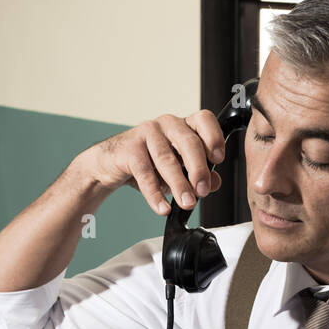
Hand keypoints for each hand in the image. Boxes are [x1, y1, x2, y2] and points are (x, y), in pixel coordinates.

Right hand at [82, 110, 225, 216]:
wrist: (111, 164)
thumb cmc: (149, 163)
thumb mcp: (178, 170)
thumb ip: (197, 175)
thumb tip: (214, 182)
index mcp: (184, 125)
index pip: (204, 120)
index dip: (213, 137)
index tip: (218, 159)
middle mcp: (168, 124)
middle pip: (188, 142)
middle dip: (198, 169)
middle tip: (203, 190)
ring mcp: (147, 133)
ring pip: (166, 159)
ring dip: (179, 184)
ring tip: (187, 203)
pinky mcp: (129, 148)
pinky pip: (144, 172)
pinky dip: (154, 193)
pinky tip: (162, 207)